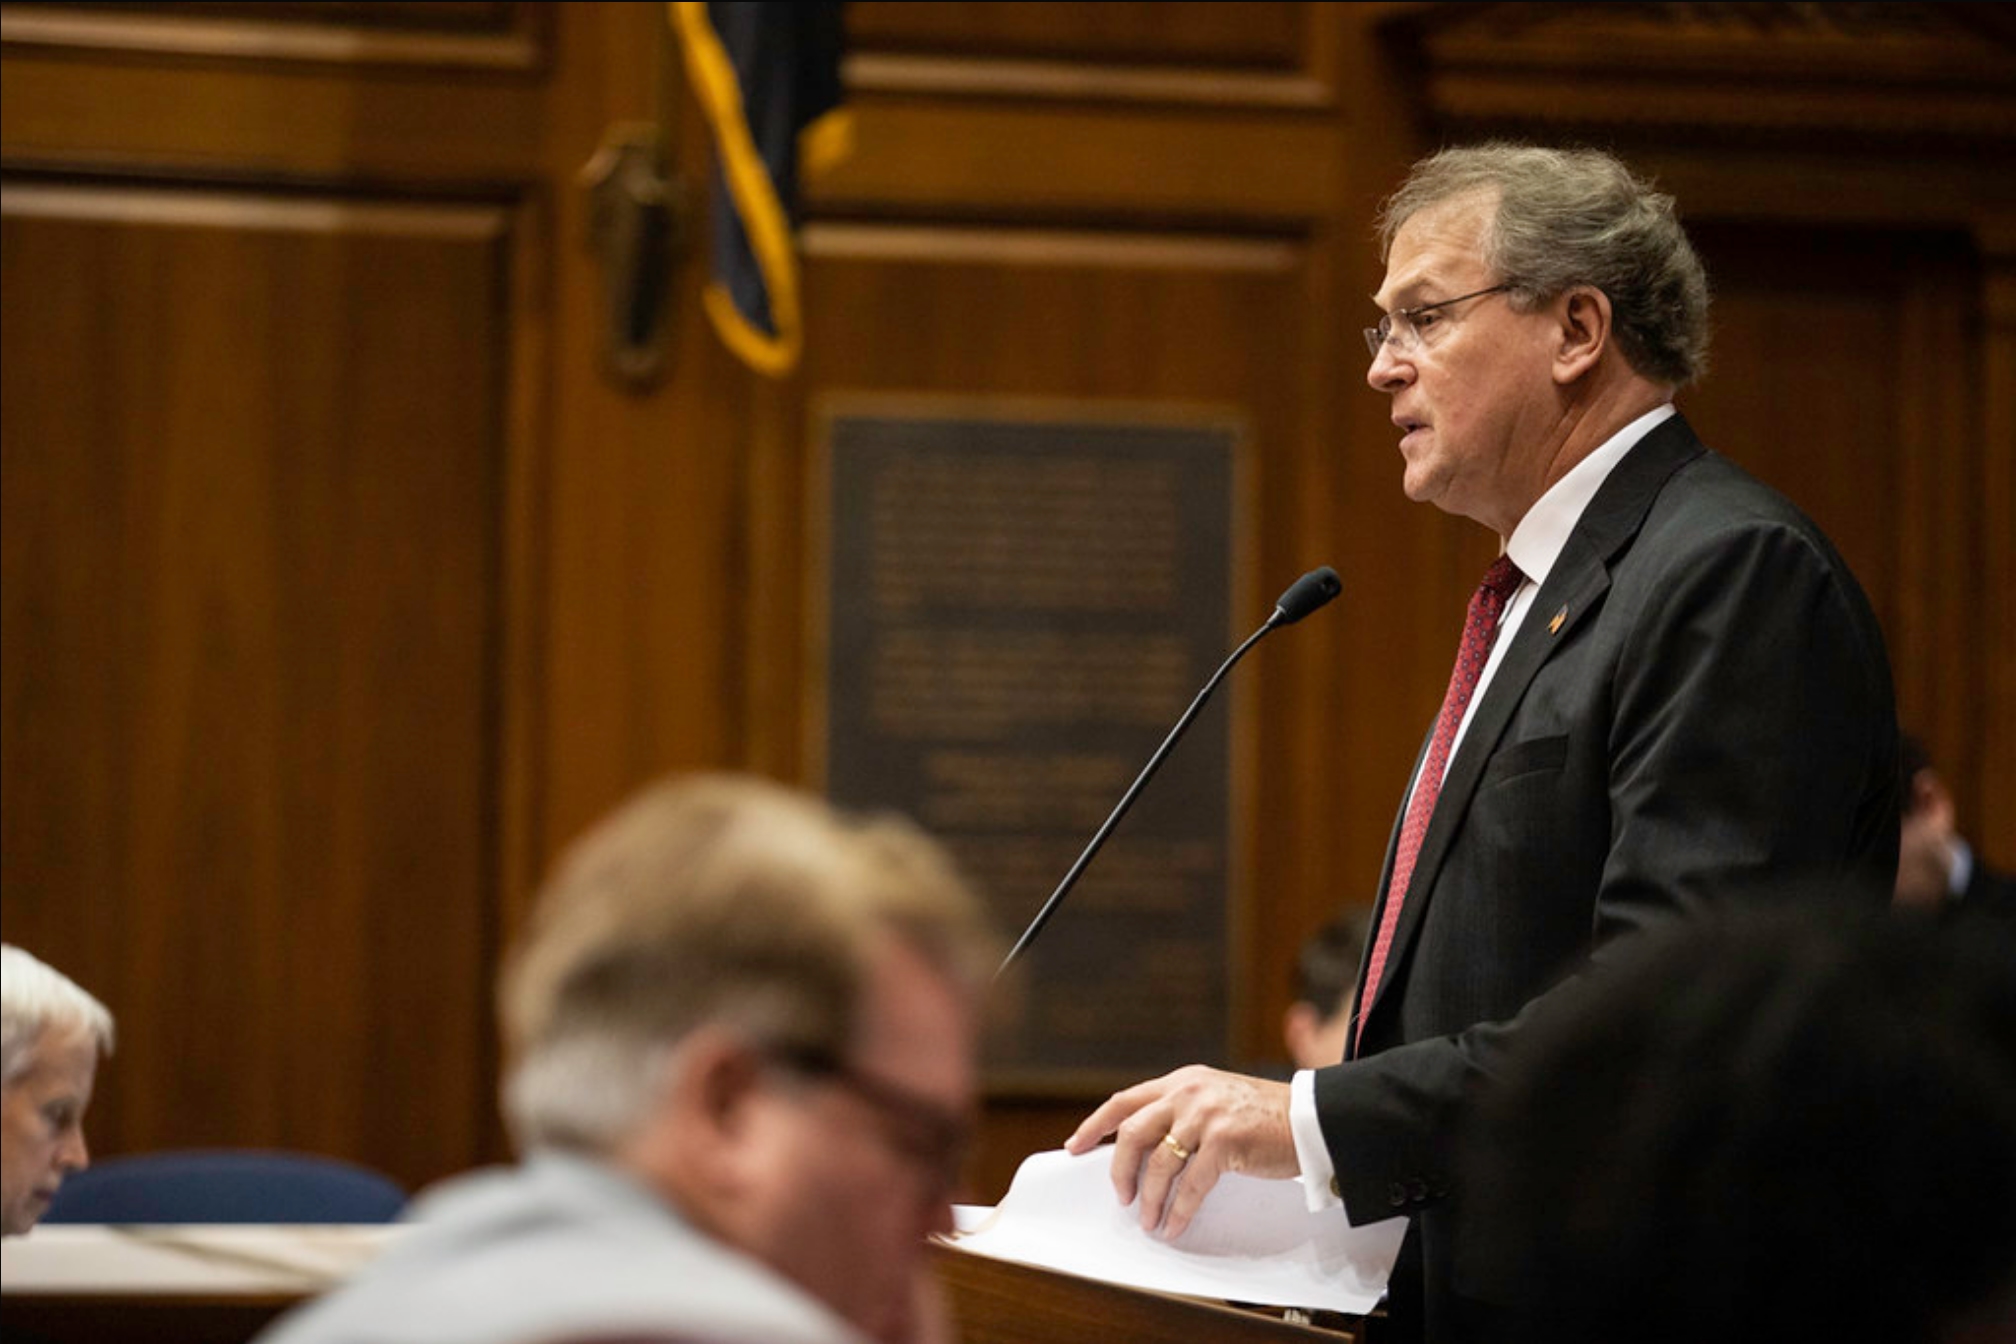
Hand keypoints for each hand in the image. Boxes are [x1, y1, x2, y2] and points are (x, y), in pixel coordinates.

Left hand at [1064, 1065, 1296, 1240]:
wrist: (1311, 1119)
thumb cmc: (1264, 1116)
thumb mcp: (1214, 1099)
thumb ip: (1180, 1112)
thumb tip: (1144, 1148)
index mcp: (1181, 1082)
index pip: (1124, 1101)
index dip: (1095, 1125)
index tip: (1075, 1146)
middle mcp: (1188, 1093)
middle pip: (1132, 1133)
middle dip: (1118, 1170)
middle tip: (1121, 1196)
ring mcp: (1205, 1116)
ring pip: (1158, 1164)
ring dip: (1150, 1199)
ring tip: (1149, 1221)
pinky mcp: (1225, 1142)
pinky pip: (1190, 1185)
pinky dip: (1178, 1210)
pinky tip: (1175, 1225)